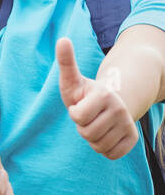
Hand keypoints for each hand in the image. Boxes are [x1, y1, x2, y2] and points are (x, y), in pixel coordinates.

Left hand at [56, 37, 136, 159]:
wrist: (111, 103)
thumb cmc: (85, 93)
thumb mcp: (72, 79)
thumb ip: (67, 62)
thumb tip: (62, 39)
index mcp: (105, 94)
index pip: (78, 117)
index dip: (75, 113)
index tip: (81, 105)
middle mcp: (121, 109)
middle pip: (87, 134)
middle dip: (83, 127)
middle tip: (89, 116)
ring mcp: (129, 124)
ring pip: (99, 146)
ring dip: (92, 138)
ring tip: (96, 124)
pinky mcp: (133, 139)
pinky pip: (111, 154)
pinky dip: (105, 148)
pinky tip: (106, 134)